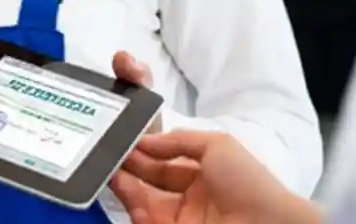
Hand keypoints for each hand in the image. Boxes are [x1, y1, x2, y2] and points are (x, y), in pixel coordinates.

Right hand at [114, 130, 321, 223]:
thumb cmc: (248, 182)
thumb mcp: (217, 145)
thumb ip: (178, 140)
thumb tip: (144, 140)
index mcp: (205, 175)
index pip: (165, 163)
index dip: (143, 153)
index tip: (121, 142)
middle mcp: (192, 199)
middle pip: (151, 184)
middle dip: (129, 170)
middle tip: (107, 157)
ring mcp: (183, 221)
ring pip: (145, 205)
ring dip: (126, 190)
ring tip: (111, 174)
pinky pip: (148, 223)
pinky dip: (136, 212)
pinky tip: (131, 199)